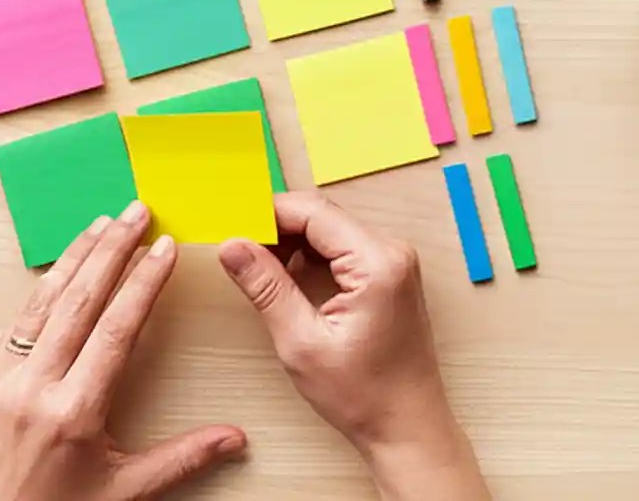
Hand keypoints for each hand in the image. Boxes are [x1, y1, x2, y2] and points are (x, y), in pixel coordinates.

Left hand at [0, 200, 246, 500]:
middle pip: (80, 301)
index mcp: (75, 412)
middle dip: (112, 250)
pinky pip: (16, 323)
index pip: (116, 329)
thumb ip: (181, 459)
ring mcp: (3, 381)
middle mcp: (34, 388)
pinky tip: (60, 269)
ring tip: (101, 224)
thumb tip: (235, 439)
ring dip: (75, 257)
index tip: (162, 249)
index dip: (143, 283)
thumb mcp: (124, 492)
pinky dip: (41, 289)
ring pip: (43, 303)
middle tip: (136, 214)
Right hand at [218, 192, 488, 500]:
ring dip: (290, 241)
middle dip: (276, 226)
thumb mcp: (301, 342)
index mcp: (377, 263)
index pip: (312, 212)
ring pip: (329, 230)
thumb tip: (232, 246)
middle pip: (321, 216)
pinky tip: (284, 276)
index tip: (231, 222)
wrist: (407, 428)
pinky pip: (341, 249)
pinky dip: (309, 256)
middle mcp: (392, 252)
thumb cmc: (363, 396)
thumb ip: (265, 287)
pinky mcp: (388, 275)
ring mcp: (393, 262)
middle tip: (236, 246)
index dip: (267, 212)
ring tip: (255, 265)